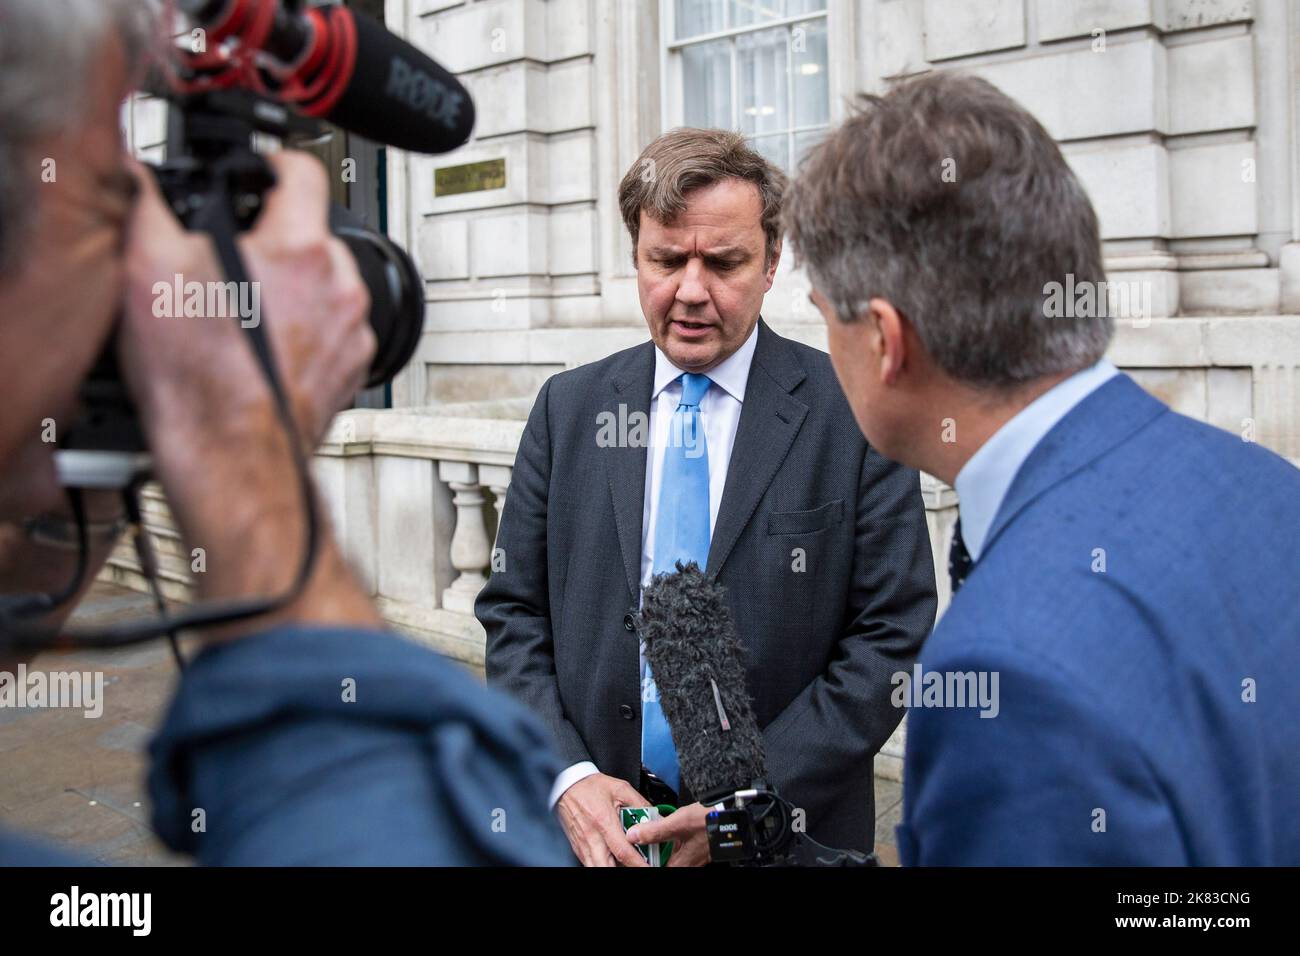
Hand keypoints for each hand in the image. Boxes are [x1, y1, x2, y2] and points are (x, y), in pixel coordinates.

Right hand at [114, 150, 379, 630]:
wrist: (231, 459)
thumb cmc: (200, 382)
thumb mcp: (148, 273)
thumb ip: (148, 208)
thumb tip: (145, 180)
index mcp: (301, 249)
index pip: (304, 171)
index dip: (271, 165)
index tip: (255, 175)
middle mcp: (341, 287)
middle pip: (313, 232)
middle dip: (274, 239)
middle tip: (231, 261)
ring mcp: (354, 332)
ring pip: (324, 284)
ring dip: (291, 289)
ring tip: (244, 314)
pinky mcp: (353, 370)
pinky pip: (332, 330)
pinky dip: (305, 331)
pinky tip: (263, 348)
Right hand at [555, 773, 649, 866]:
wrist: (567, 784)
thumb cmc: (592, 786)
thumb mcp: (621, 788)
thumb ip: (640, 804)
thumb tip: (657, 818)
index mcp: (604, 821)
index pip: (623, 851)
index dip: (638, 863)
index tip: (649, 866)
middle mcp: (592, 837)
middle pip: (607, 867)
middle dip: (624, 870)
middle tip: (638, 866)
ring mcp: (583, 844)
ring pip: (597, 867)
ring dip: (612, 868)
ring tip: (626, 863)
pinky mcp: (578, 848)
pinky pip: (590, 863)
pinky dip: (603, 864)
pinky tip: (613, 859)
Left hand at [626, 802, 712, 866]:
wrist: (731, 811)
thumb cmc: (709, 819)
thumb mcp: (677, 823)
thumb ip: (654, 831)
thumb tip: (634, 835)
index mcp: (681, 863)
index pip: (656, 868)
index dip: (647, 862)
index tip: (637, 855)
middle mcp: (689, 862)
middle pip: (663, 863)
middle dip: (652, 854)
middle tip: (642, 845)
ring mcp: (695, 855)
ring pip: (671, 856)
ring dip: (660, 848)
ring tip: (649, 837)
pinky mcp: (698, 845)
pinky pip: (679, 849)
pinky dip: (670, 841)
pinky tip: (666, 831)